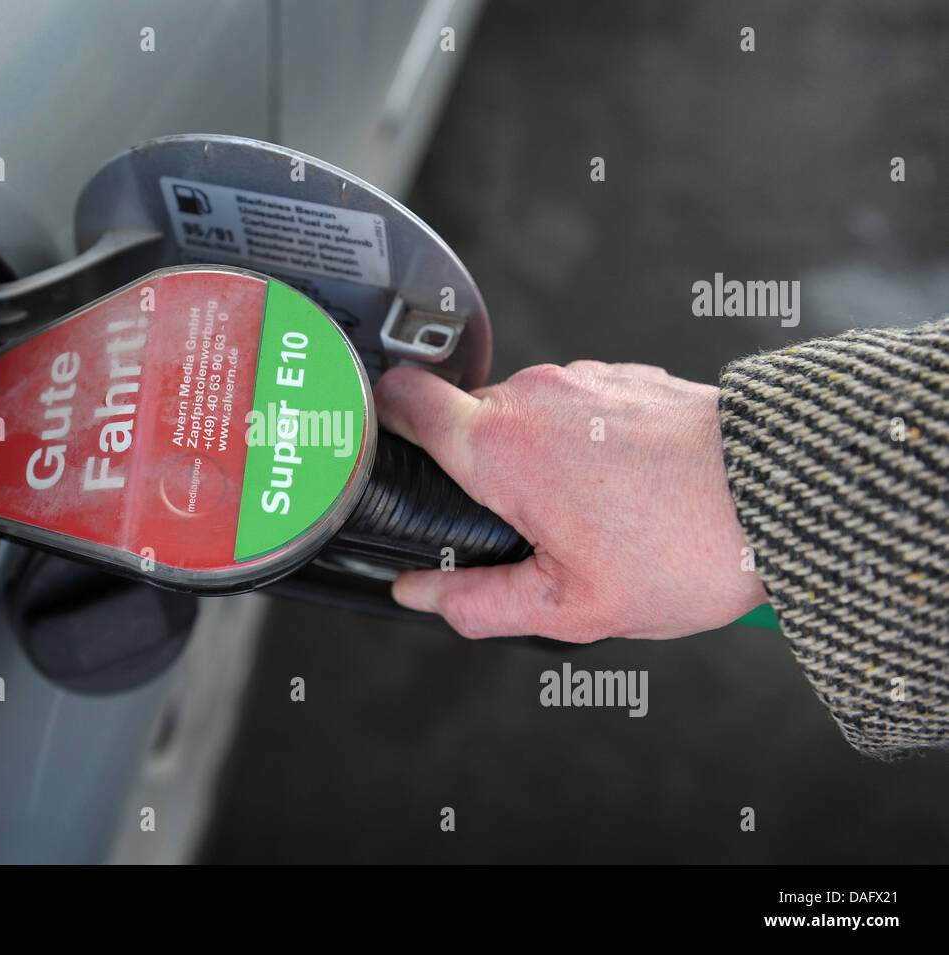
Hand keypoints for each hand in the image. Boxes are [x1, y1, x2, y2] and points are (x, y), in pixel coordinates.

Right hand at [374, 362, 768, 640]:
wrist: (791, 491)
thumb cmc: (688, 547)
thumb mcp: (573, 605)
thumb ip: (479, 601)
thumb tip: (419, 596)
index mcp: (500, 447)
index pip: (402, 399)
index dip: (378, 420)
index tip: (383, 452)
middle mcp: (533, 394)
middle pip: (468, 424)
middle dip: (484, 476)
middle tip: (529, 532)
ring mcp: (583, 378)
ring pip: (527, 419)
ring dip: (541, 463)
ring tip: (597, 520)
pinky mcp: (625, 377)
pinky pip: (577, 410)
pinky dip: (586, 445)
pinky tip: (630, 492)